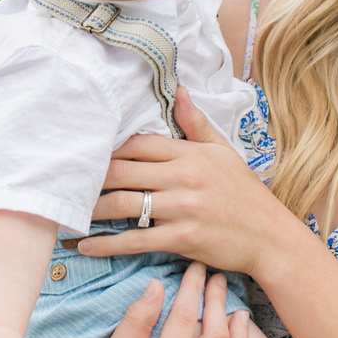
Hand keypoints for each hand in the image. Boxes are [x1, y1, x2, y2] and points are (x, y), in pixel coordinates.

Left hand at [83, 87, 293, 275]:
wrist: (269, 236)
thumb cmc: (244, 193)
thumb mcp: (223, 151)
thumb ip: (195, 123)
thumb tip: (179, 90)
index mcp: (189, 154)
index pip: (137, 144)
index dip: (108, 150)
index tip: (87, 156)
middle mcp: (183, 177)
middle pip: (122, 171)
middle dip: (92, 179)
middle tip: (68, 183)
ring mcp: (182, 208)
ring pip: (124, 205)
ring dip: (92, 210)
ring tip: (70, 213)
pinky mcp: (182, 239)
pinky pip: (135, 240)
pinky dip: (106, 245)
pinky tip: (86, 246)